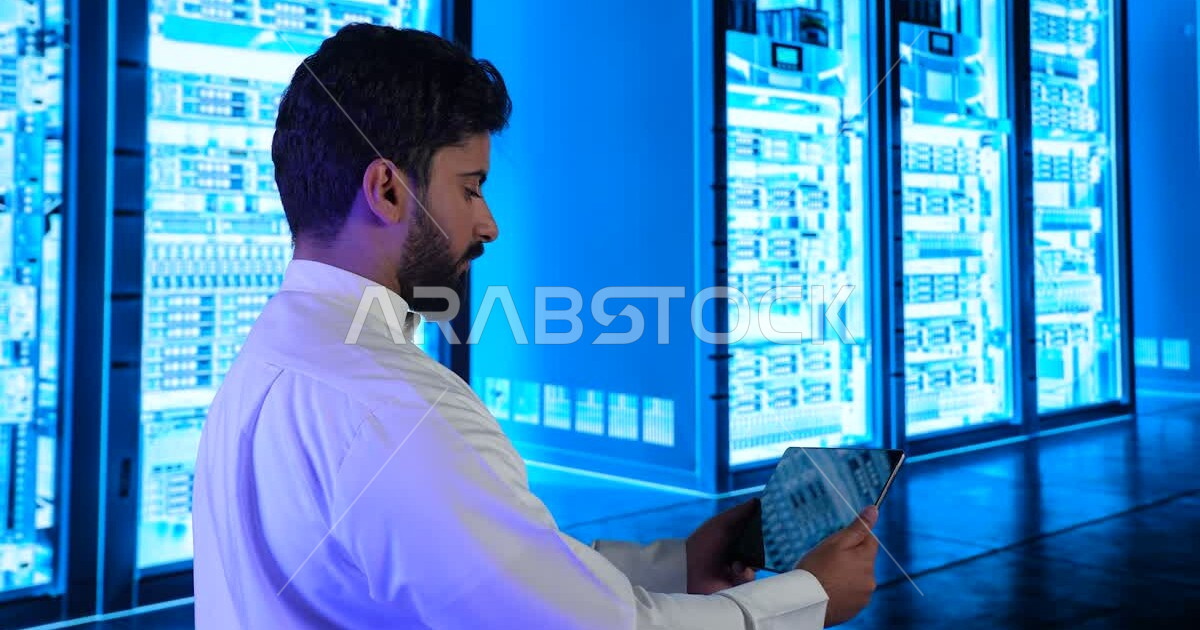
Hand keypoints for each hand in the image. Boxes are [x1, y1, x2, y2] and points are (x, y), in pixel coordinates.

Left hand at [685, 499, 759, 593]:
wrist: (690, 571)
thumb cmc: (704, 543)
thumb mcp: (721, 523)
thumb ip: (739, 512)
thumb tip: (756, 500)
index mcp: (732, 538)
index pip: (754, 534)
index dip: (762, 531)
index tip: (771, 527)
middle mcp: (736, 554)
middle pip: (759, 550)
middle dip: (762, 549)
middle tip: (764, 546)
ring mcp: (737, 571)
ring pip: (757, 565)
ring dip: (751, 563)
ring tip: (737, 563)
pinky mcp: (738, 586)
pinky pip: (751, 579)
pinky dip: (746, 574)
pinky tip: (736, 571)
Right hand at [795, 506, 879, 626]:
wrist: (804, 603)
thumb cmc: (817, 569)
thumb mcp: (836, 542)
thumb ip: (858, 527)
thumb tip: (874, 510)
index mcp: (867, 560)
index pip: (870, 540)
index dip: (854, 538)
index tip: (839, 544)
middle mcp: (870, 580)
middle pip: (864, 561)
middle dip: (850, 558)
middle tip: (828, 562)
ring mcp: (864, 597)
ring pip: (857, 578)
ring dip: (847, 576)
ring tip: (825, 578)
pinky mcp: (855, 610)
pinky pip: (852, 595)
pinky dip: (843, 592)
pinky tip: (828, 591)